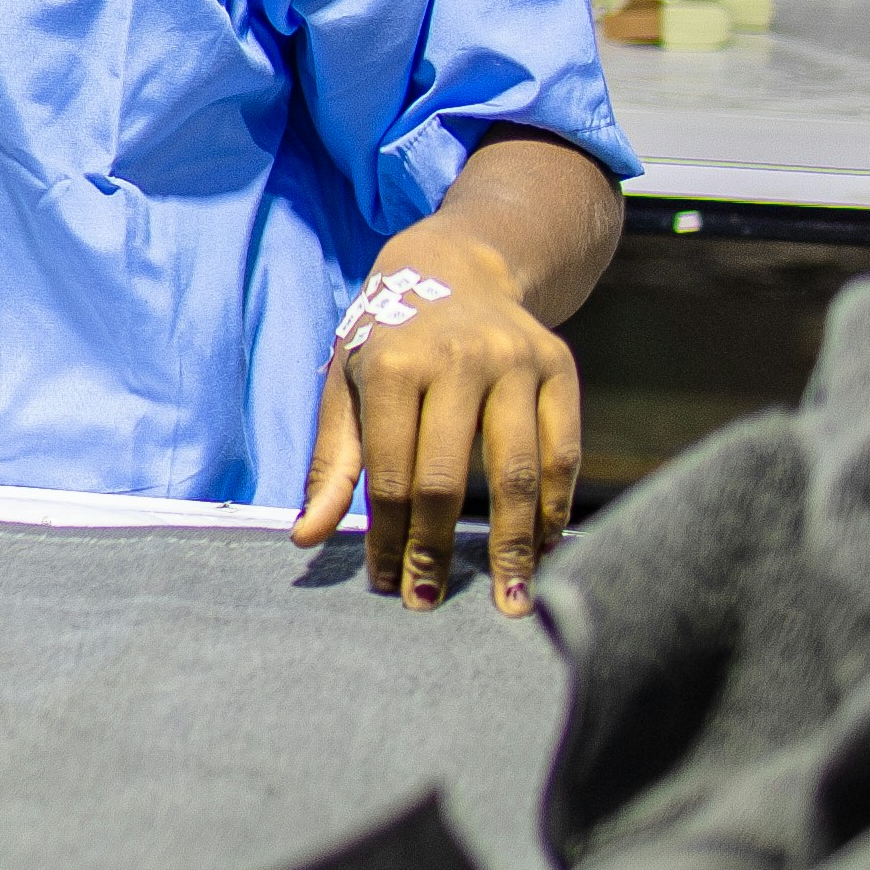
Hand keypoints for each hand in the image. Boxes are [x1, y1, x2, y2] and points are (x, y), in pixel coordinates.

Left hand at [289, 223, 586, 614]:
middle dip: (437, 548)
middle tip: (433, 600)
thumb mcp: (344, 386)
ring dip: (514, 544)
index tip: (389, 583)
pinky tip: (544, 548)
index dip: (387, 536)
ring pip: (517, 471)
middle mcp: (456, 359)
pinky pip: (563, 452)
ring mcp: (514, 361)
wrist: (455, 269)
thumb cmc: (387, 341)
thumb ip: (331, 463)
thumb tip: (306, 539)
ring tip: (511, 597)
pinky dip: (556, 506)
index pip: (389, 472)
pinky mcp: (559, 367)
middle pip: (447, 477)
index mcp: (392, 365)